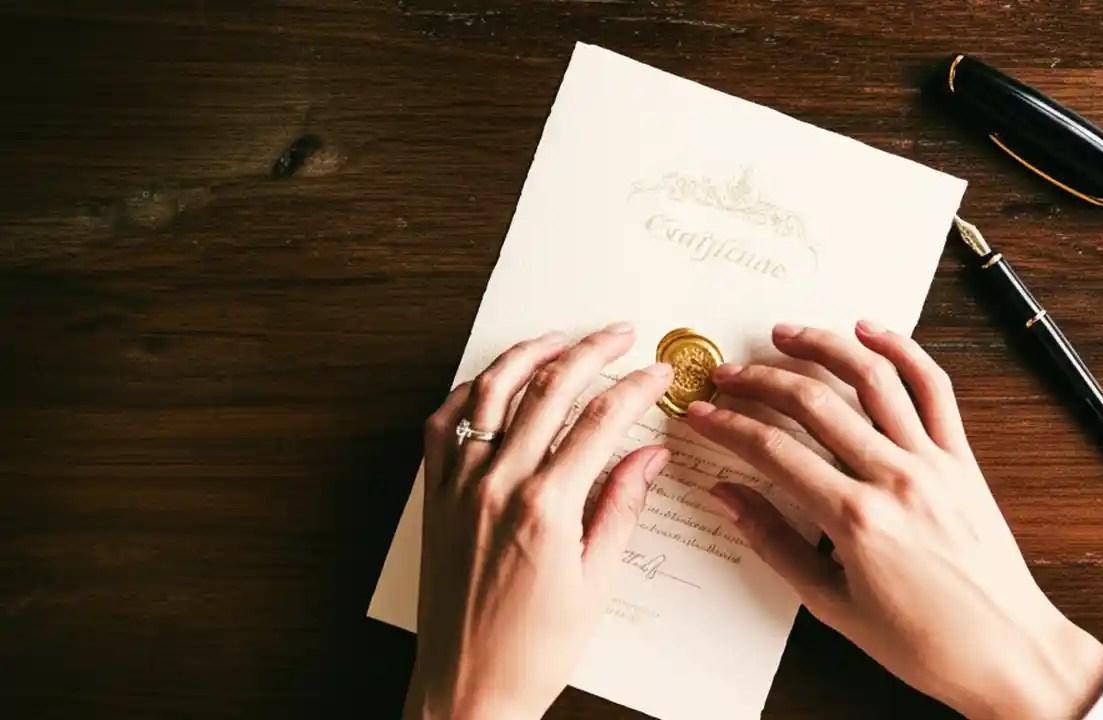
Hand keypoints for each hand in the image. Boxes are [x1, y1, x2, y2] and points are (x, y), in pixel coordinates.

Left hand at [403, 323, 671, 719]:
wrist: (467, 689)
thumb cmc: (534, 648)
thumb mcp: (597, 580)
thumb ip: (622, 505)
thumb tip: (650, 453)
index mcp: (545, 506)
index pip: (601, 420)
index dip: (636, 387)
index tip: (658, 374)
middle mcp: (497, 483)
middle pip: (549, 388)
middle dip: (592, 351)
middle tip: (620, 335)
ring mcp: (459, 484)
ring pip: (491, 390)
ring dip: (530, 353)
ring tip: (561, 339)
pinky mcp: (435, 495)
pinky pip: (445, 421)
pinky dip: (471, 389)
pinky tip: (495, 379)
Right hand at [688, 321, 1102, 719]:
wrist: (1006, 652)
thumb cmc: (922, 642)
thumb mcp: (831, 605)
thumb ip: (774, 543)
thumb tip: (728, 496)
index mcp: (856, 521)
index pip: (773, 452)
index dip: (727, 427)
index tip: (701, 416)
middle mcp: (894, 480)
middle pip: (812, 405)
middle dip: (759, 382)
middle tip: (727, 376)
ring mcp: (933, 462)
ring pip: (872, 379)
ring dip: (823, 347)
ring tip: (785, 334)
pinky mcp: (962, 458)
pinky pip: (934, 388)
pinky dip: (903, 351)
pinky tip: (870, 331)